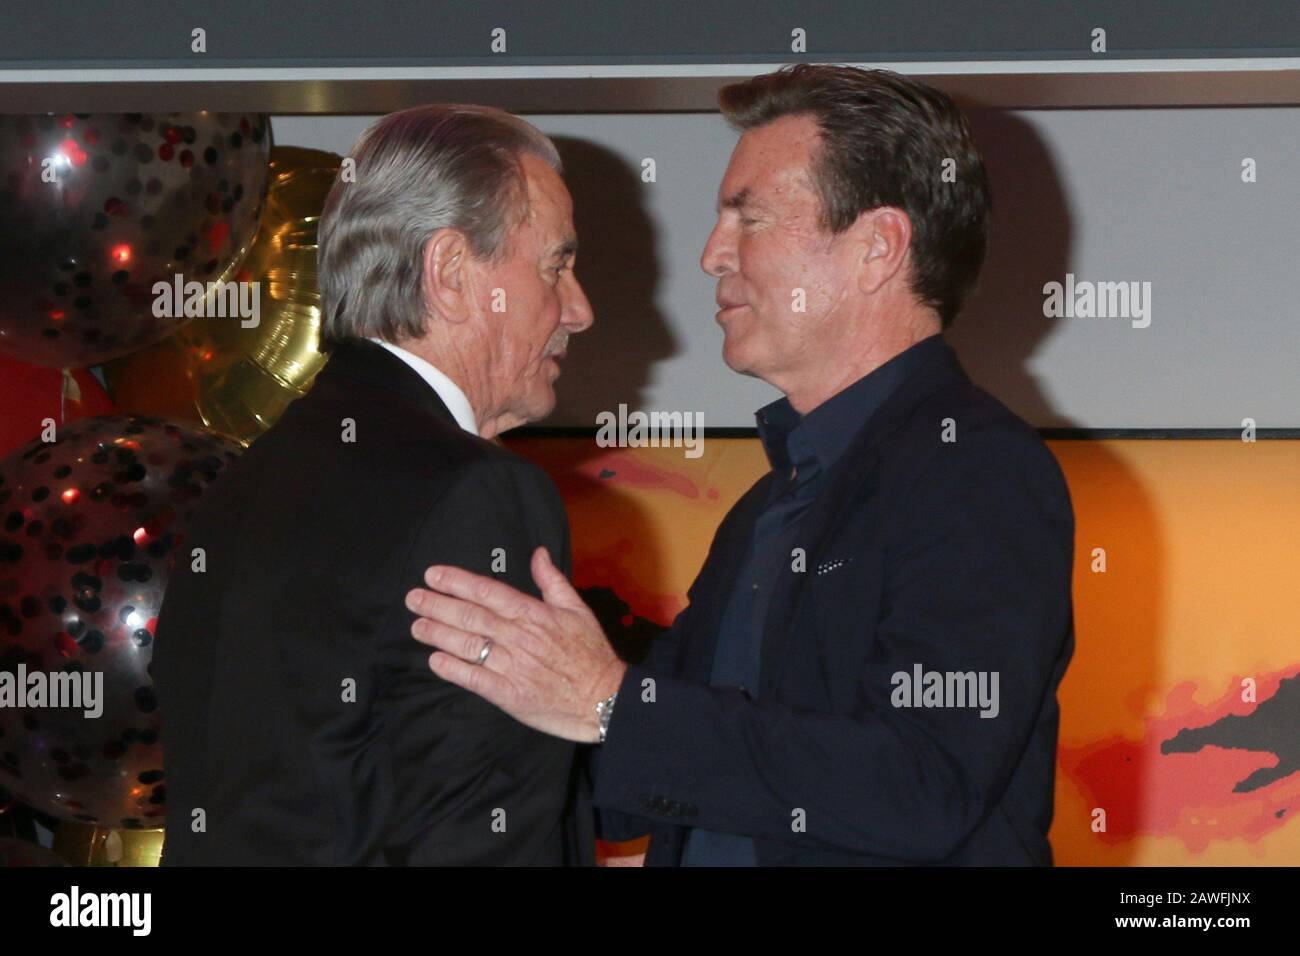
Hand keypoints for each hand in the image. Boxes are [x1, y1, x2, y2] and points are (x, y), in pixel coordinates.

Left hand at [405, 546, 626, 742]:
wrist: (604, 698)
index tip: (432, 575)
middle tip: (413, 598)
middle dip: (437, 605)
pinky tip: (435, 661)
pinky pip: (474, 679)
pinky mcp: (509, 695)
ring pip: (468, 645)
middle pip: (470, 616)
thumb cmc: (591, 652)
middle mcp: (518, 637)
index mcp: (533, 613)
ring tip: (417, 626)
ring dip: (438, 634)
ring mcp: (512, 666)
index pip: (487, 591)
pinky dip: (453, 669)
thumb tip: (538, 553)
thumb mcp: (578, 609)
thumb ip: (552, 581)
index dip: (457, 582)